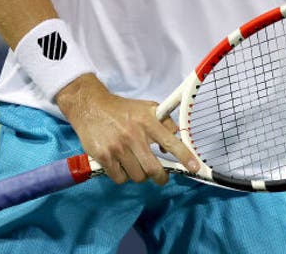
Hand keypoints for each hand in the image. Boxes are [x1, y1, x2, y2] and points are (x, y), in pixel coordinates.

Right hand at [55, 74, 199, 185]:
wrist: (90, 106)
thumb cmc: (122, 109)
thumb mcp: (146, 108)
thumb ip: (164, 122)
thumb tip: (177, 137)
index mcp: (147, 121)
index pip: (171, 141)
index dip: (185, 156)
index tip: (195, 167)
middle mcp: (134, 135)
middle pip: (153, 169)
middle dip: (160, 177)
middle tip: (160, 176)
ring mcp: (118, 147)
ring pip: (137, 176)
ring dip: (138, 174)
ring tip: (134, 164)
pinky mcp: (104, 156)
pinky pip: (120, 178)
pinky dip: (122, 176)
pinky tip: (120, 165)